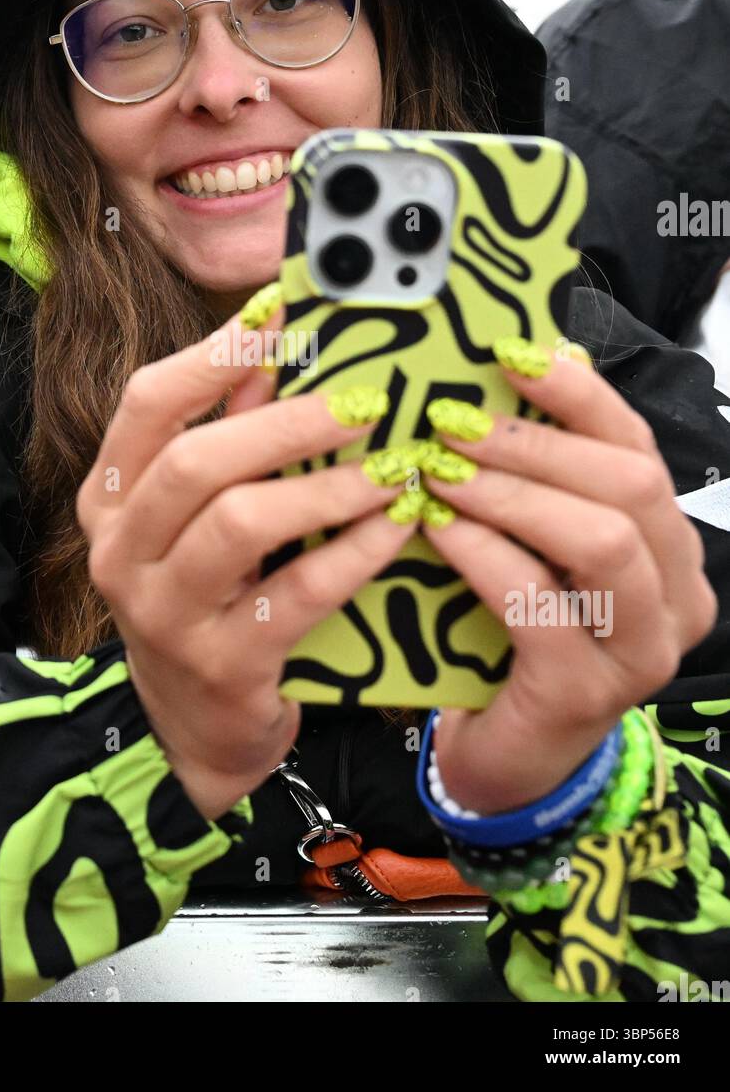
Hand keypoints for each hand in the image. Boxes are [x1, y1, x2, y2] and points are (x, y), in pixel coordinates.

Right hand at [75, 304, 418, 820]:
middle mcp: (123, 552)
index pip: (148, 404)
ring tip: (392, 466)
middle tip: (365, 401)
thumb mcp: (201, 514)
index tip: (283, 314)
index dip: (216, 354)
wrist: (196, 727)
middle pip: (197, 461)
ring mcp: (165, 613)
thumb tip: (280, 332)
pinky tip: (398, 525)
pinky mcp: (222, 664)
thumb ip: (232, 425)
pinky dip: (355, 552)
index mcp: (113, 497)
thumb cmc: (208, 594)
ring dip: (326, 486)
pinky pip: (297, 593)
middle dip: (287, 421)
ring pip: (241, 523)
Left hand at [418, 340, 717, 814]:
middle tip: (451, 422)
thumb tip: (495, 374)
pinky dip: (484, 555)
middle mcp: (677, 596)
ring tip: (437, 473)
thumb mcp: (534, 550)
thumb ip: (536, 483)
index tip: (511, 353)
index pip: (638, 449)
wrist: (503, 759)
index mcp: (668, 548)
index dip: (579, 393)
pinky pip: (539, 603)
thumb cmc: (511, 639)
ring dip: (510, 494)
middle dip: (535, 442)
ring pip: (599, 540)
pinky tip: (435, 531)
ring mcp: (642, 651)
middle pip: (630, 485)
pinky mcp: (587, 694)